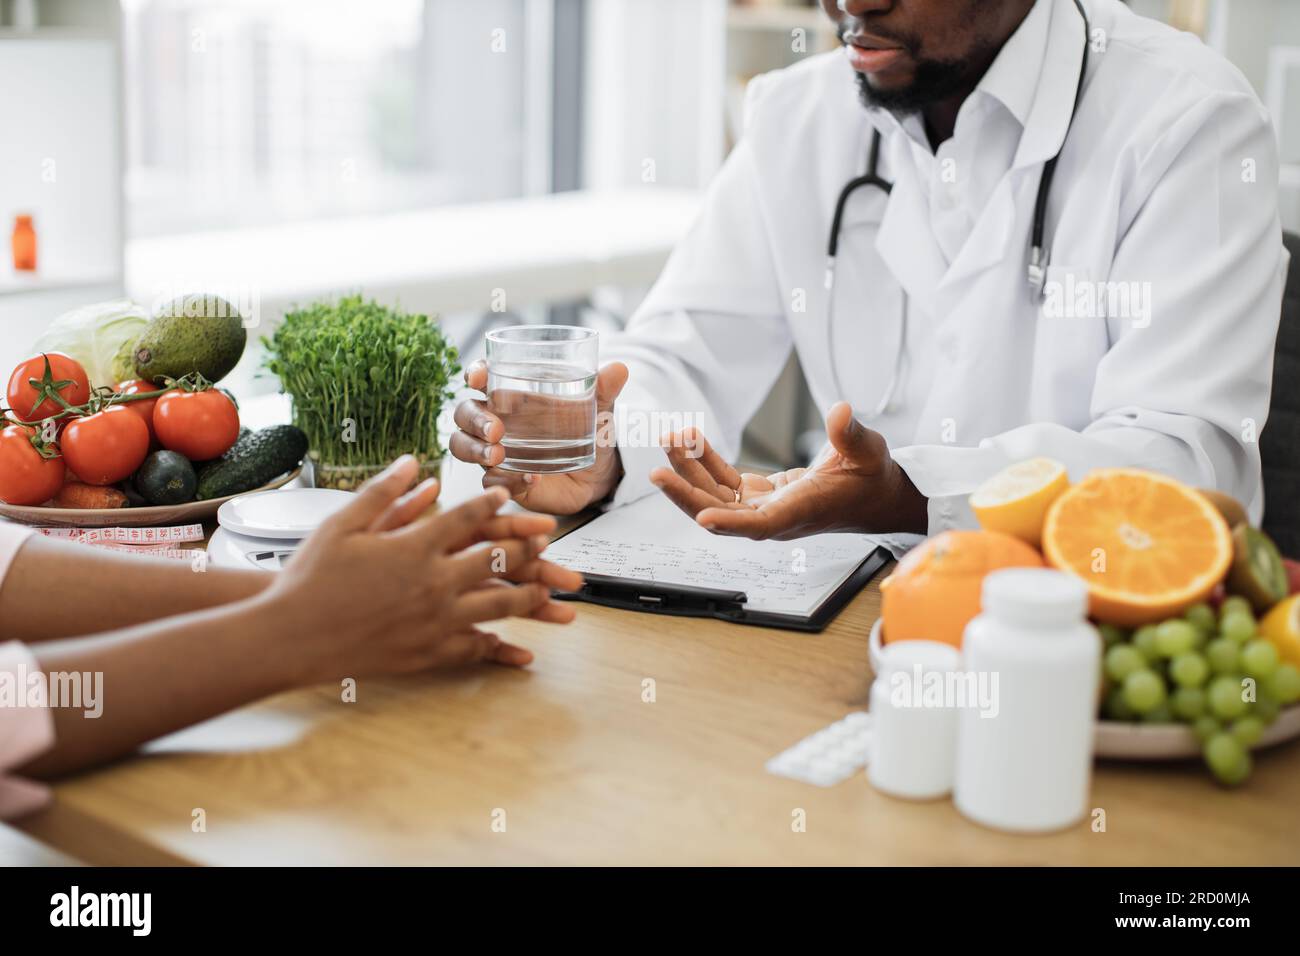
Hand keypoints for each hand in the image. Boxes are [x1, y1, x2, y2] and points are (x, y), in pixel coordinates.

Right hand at [258, 456, 584, 681]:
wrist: (291, 636)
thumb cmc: (311, 577)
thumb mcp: (342, 524)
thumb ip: (383, 492)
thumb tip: (414, 463)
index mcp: (415, 547)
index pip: (468, 517)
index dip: (492, 502)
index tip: (508, 495)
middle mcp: (434, 583)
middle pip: (498, 561)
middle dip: (526, 548)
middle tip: (546, 541)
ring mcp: (435, 621)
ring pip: (499, 607)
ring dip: (528, 597)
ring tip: (546, 592)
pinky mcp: (428, 652)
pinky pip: (473, 647)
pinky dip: (496, 644)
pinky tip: (511, 643)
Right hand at [449, 359, 627, 513]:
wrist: (597, 471)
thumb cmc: (587, 430)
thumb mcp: (598, 408)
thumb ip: (603, 389)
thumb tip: (619, 368)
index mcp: (511, 394)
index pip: (482, 377)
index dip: (474, 373)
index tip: (476, 376)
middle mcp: (495, 420)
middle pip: (465, 414)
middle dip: (474, 420)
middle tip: (496, 430)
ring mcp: (495, 451)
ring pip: (463, 446)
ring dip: (475, 450)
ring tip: (498, 454)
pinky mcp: (504, 479)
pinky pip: (491, 481)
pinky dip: (506, 480)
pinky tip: (528, 479)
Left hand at [650, 402, 927, 538]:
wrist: (876, 494)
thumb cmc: (873, 477)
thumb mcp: (869, 451)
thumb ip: (851, 433)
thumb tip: (840, 411)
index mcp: (800, 512)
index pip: (759, 525)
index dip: (730, 524)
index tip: (702, 518)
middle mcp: (775, 518)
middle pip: (722, 514)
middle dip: (687, 494)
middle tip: (657, 472)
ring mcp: (764, 509)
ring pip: (716, 497)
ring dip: (690, 472)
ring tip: (670, 439)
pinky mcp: (760, 497)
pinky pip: (724, 482)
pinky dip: (706, 462)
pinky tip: (691, 440)